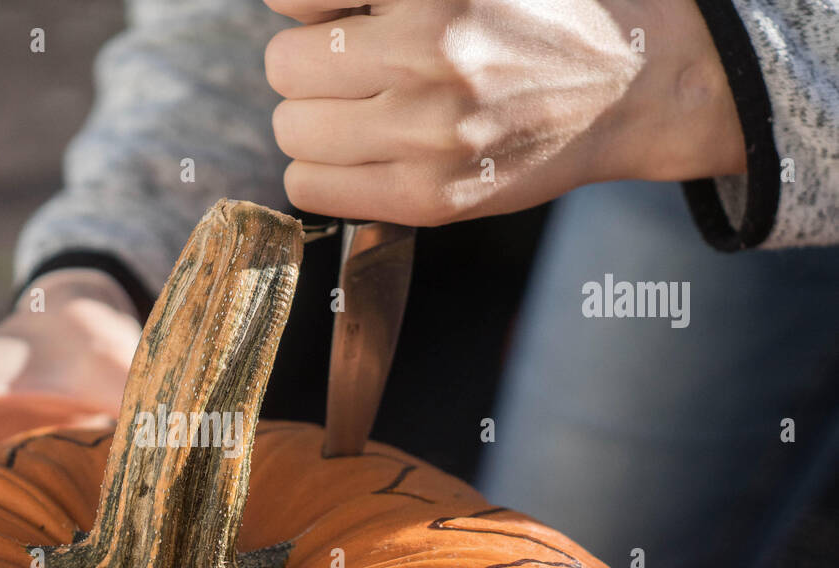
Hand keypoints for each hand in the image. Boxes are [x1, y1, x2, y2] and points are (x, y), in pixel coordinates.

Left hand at [264, 0, 745, 225]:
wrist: (633, 83)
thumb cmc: (544, 11)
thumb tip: (291, 6)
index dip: (306, 4)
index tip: (335, 14)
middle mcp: (429, 54)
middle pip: (284, 66)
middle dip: (311, 61)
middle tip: (355, 64)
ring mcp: (429, 134)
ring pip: (291, 131)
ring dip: (315, 118)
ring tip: (365, 107)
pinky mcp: (431, 199)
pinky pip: (309, 187)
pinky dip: (322, 170)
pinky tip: (364, 150)